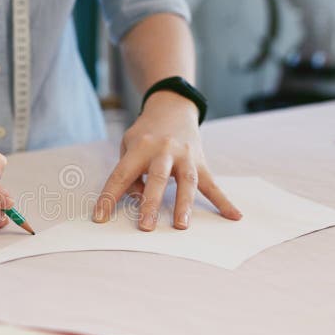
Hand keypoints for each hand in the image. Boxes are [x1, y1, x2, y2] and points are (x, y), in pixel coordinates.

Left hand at [92, 93, 241, 230]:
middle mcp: (164, 150)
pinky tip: (234, 216)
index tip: (99, 218)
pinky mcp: (201, 162)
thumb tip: (138, 198)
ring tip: (181, 226)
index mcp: (140, 147)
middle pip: (157, 178)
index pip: (121, 175)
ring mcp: (185, 156)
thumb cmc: (145, 134)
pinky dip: (224, 201)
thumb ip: (131, 172)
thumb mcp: (129, 145)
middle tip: (145, 226)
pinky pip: (212, 185)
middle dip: (150, 203)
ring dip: (184, 205)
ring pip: (187, 181)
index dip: (109, 197)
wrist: (173, 108)